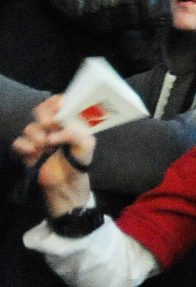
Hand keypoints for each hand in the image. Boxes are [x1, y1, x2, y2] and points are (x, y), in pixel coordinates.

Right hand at [11, 96, 94, 215]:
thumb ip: (76, 134)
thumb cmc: (80, 162)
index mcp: (67, 122)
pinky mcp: (28, 151)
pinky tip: (33, 152)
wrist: (67, 185)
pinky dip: (23, 145)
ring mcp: (39, 138)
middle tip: (50, 124)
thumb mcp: (86, 145)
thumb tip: (56, 133)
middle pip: (41, 110)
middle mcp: (52, 127)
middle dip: (44, 115)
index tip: (58, 108)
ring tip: (45, 145)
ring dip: (36, 134)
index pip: (59, 102)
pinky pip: (18, 142)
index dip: (56, 102)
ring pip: (30, 127)